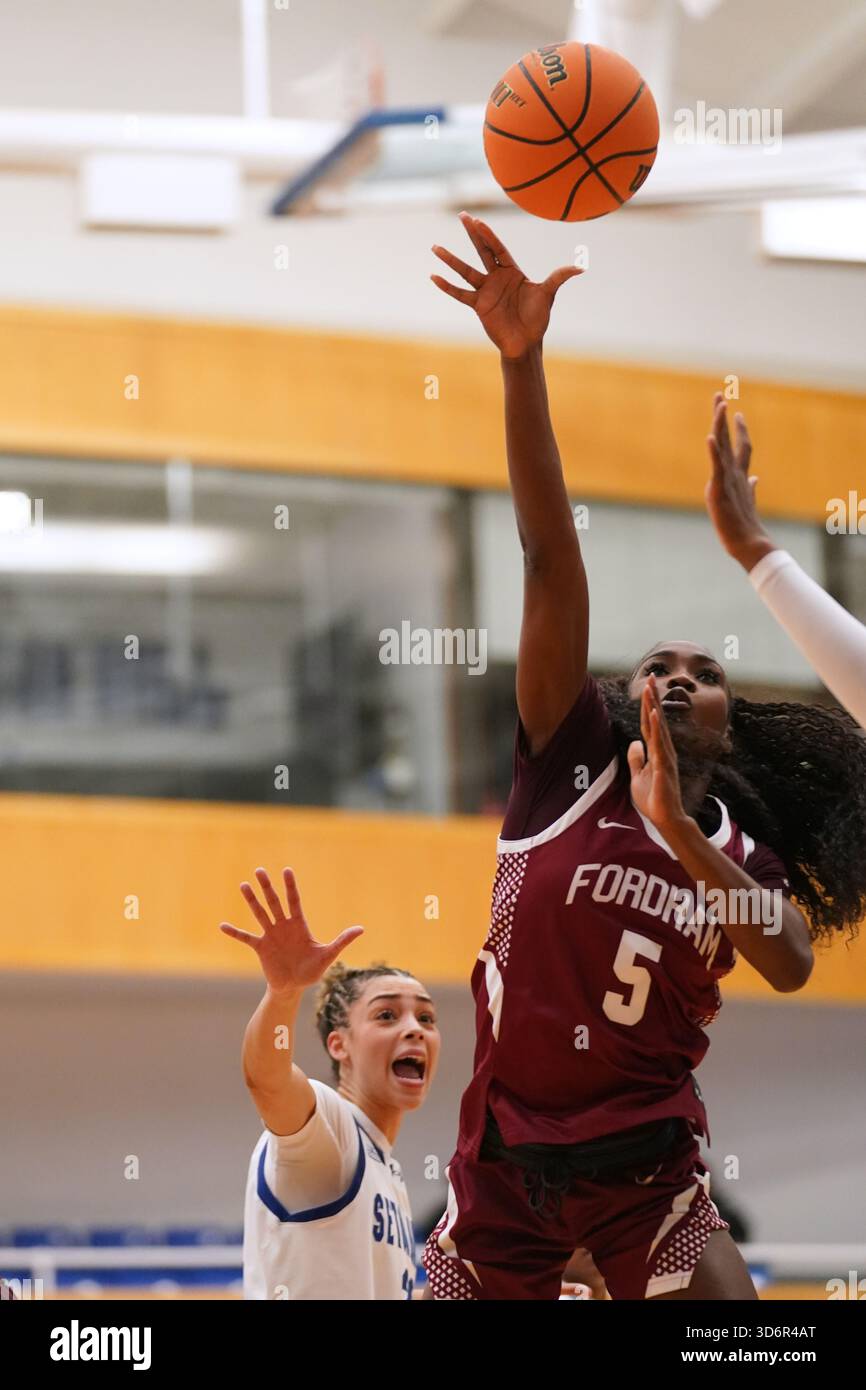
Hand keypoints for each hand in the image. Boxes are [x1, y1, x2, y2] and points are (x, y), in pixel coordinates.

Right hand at [220, 867, 362, 994]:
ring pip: (260, 913)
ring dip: (252, 901)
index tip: (286, 870)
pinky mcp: (261, 947)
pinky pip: (245, 937)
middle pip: (274, 902)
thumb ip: (342, 941)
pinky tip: (222, 925)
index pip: (294, 900)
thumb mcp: (328, 955)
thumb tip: (361, 929)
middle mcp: (283, 926)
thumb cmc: (311, 970)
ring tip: (244, 885)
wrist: (294, 987)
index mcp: (299, 925)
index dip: (290, 886)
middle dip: (267, 887)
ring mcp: (270, 935)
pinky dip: (235, 932)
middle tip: (260, 870)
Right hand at [431, 212, 580, 359]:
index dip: (488, 234)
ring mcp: (485, 291)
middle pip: (481, 251)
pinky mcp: (478, 306)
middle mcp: (496, 278)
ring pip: (465, 271)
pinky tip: (434, 277)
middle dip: (472, 234)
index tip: (477, 220)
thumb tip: (580, 267)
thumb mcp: (548, 294)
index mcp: (512, 271)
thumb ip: (559, 277)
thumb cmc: (537, 318)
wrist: (526, 342)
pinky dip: (447, 287)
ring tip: (435, 247)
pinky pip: (460, 294)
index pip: (497, 248)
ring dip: (451, 260)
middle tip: (462, 215)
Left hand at [626, 676, 686, 831]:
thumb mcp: (638, 777)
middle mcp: (663, 750)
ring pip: (658, 726)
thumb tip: (634, 743)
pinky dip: (655, 727)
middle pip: (655, 719)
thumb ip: (637, 759)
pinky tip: (653, 713)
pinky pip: (658, 742)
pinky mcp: (663, 765)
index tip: (647, 687)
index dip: (647, 706)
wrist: (665, 818)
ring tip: (651, 688)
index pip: (649, 724)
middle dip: (653, 698)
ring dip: (654, 706)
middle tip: (651, 677)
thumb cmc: (654, 800)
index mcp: (657, 751)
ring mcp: (665, 756)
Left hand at [705, 394, 774, 571]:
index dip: (739, 429)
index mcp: (739, 474)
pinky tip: (710, 436)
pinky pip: (717, 466)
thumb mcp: (746, 500)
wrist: (748, 541)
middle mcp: (734, 472)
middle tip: (720, 395)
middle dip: (723, 417)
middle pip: (729, 438)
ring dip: (721, 424)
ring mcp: (728, 478)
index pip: (740, 445)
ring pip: (723, 446)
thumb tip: (755, 478)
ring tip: (720, 405)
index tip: (736, 412)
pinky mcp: (720, 488)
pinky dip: (714, 451)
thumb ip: (750, 487)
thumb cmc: (745, 524)